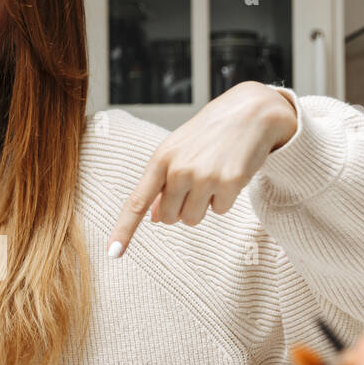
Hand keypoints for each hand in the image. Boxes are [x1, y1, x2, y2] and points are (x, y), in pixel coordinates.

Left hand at [107, 81, 297, 257]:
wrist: (250, 111)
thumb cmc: (208, 134)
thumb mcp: (178, 152)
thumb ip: (163, 184)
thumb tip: (155, 219)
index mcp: (160, 160)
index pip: (137, 202)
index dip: (124, 230)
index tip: (113, 253)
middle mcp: (178, 169)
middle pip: (170, 218)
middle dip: (182, 207)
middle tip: (197, 181)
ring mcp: (204, 176)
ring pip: (193, 219)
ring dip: (203, 206)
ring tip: (213, 176)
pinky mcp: (229, 182)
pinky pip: (220, 211)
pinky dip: (225, 198)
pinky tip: (230, 174)